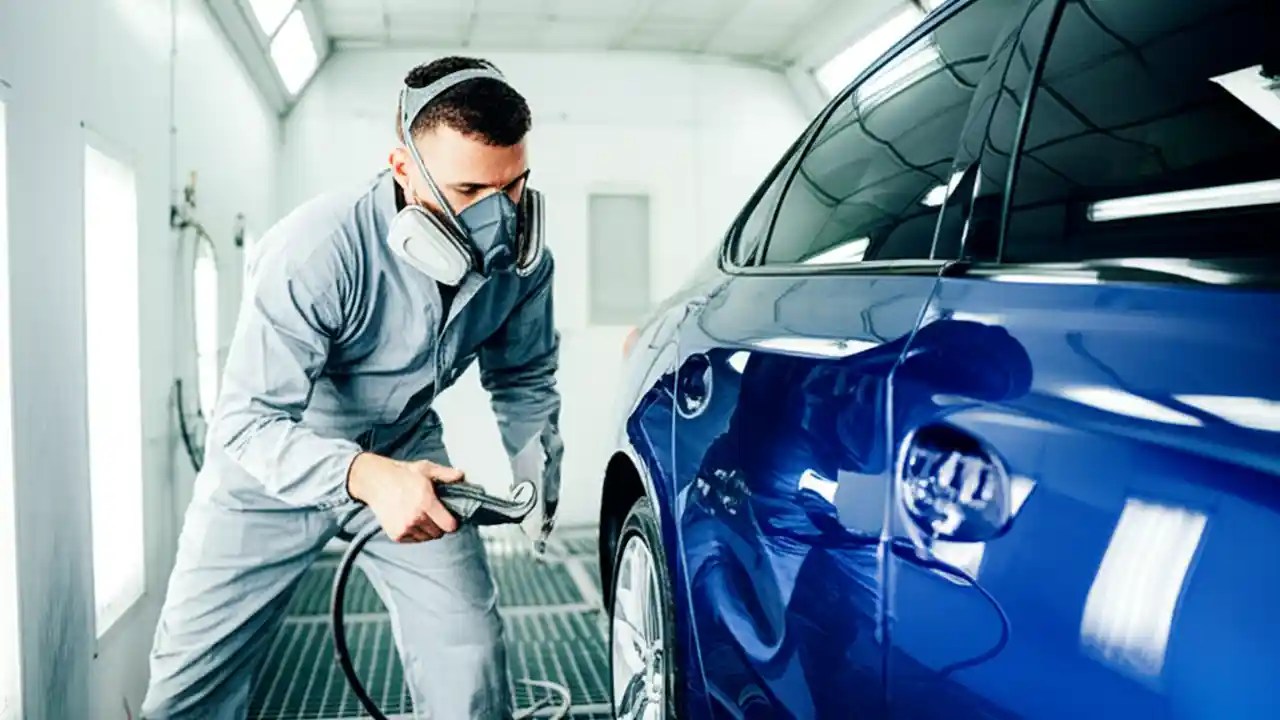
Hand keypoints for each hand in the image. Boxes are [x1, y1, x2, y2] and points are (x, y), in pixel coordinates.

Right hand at [346, 453, 464, 541]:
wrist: (375, 481)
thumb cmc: (403, 474)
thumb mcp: (425, 468)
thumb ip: (445, 474)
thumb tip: (462, 475)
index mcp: (426, 502)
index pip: (449, 526)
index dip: (452, 522)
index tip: (450, 516)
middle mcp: (415, 518)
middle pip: (438, 533)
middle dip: (440, 525)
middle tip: (433, 513)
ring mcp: (405, 528)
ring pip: (427, 537)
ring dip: (427, 529)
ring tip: (421, 515)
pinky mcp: (396, 535)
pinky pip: (414, 540)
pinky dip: (415, 533)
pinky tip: (411, 519)